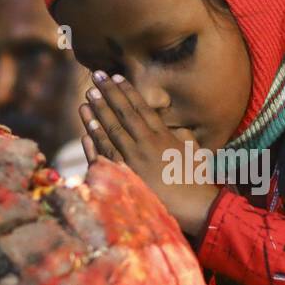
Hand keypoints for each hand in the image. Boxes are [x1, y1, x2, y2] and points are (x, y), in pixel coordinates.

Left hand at [80, 71, 219, 237]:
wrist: (196, 207)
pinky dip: (96, 142)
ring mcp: (134, 160)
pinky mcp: (126, 177)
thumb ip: (182, 138)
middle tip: (96, 77)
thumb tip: (176, 130)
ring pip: (111, 131)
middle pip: (123, 113)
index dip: (127, 91)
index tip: (116, 77)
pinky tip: (87, 129)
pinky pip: (107, 156)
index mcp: (164, 136)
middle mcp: (147, 144)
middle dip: (108, 93)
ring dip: (98, 112)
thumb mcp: (193, 152)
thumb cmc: (198, 181)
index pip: (141, 108)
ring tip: (87, 97)